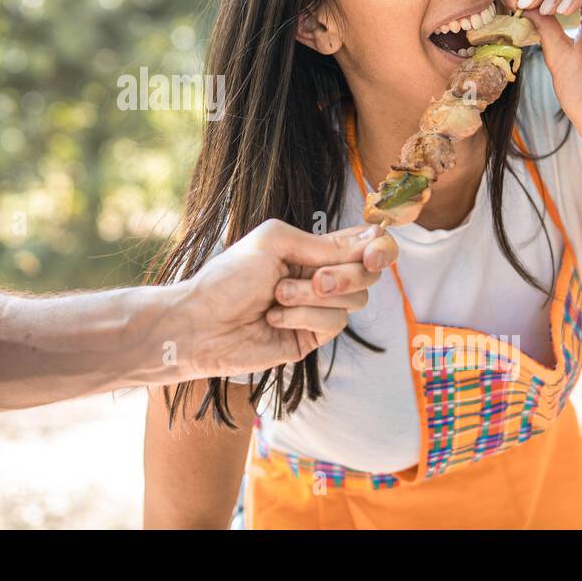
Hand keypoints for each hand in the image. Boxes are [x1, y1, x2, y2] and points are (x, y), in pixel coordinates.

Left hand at [180, 219, 396, 378]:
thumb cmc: (228, 277)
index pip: (364, 245)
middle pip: (367, 275)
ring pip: (353, 302)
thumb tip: (370, 242)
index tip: (373, 254)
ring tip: (277, 296)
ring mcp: (317, 309)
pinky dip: (304, 316)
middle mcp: (319, 277)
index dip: (380, 248)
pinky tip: (274, 317)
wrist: (201, 322)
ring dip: (315, 296)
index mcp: (311, 249)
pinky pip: (333, 324)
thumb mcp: (274, 242)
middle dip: (346, 275)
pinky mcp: (311, 337)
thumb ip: (322, 243)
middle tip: (316, 278)